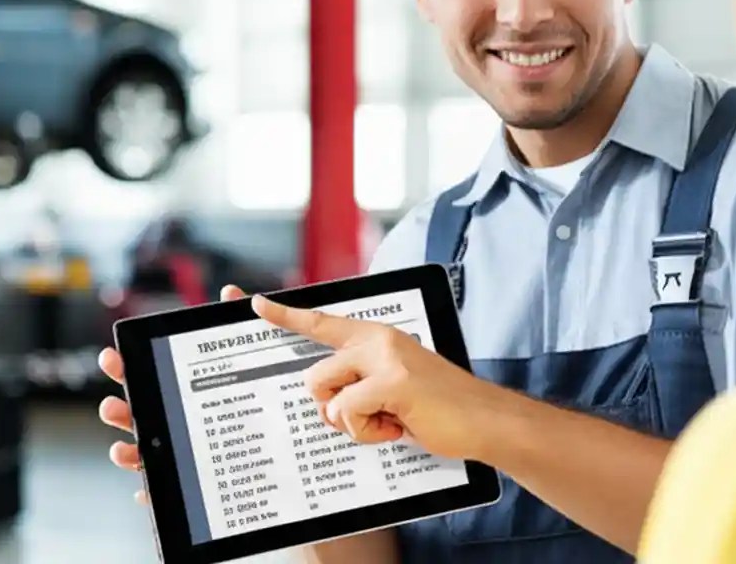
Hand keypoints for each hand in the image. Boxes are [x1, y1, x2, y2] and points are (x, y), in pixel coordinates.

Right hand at [98, 284, 249, 505]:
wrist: (285, 449)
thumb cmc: (257, 396)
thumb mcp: (252, 357)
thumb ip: (238, 327)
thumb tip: (231, 294)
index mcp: (180, 390)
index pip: (145, 375)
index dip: (124, 367)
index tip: (112, 357)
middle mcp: (172, 422)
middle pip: (137, 416)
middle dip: (119, 411)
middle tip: (111, 406)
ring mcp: (177, 455)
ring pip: (144, 456)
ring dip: (128, 453)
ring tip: (122, 449)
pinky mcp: (190, 486)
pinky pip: (167, 493)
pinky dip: (154, 493)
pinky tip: (148, 491)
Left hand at [251, 295, 499, 460]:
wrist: (482, 419)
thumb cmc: (436, 408)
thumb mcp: (391, 386)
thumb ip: (358, 383)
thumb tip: (326, 404)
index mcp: (375, 337)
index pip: (320, 322)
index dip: (284, 314)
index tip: (253, 304)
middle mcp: (376, 339)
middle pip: (314, 375)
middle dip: (333, 407)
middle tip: (374, 415)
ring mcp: (385, 357)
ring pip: (326, 395)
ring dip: (352, 422)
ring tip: (389, 418)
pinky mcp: (392, 381)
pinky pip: (347, 413)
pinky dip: (368, 432)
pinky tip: (398, 426)